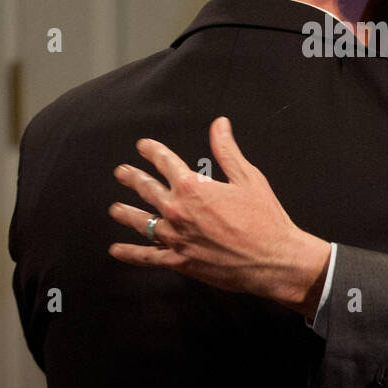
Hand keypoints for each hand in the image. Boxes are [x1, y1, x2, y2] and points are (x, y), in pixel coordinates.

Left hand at [107, 117, 332, 316]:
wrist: (272, 260)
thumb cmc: (265, 219)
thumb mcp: (249, 178)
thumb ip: (227, 151)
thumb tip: (219, 125)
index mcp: (193, 187)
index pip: (165, 162)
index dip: (152, 151)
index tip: (143, 146)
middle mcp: (178, 211)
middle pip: (147, 190)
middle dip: (133, 178)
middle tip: (121, 173)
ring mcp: (176, 238)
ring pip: (142, 223)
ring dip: (126, 213)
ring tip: (115, 208)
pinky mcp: (179, 262)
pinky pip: (148, 257)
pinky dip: (130, 254)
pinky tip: (117, 250)